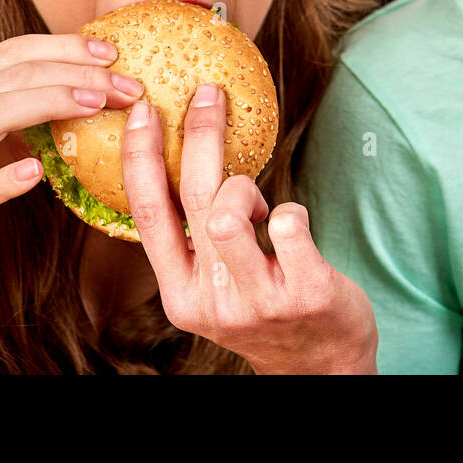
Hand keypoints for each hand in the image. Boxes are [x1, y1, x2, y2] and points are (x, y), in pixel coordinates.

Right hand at [0, 33, 143, 299]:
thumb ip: (17, 101)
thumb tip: (90, 79)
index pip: (12, 50)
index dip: (65, 45)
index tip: (113, 53)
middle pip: (14, 75)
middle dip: (77, 73)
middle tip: (126, 85)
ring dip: (53, 103)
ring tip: (99, 105)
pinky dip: (10, 176)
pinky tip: (40, 172)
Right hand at [121, 83, 377, 373]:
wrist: (321, 367)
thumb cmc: (267, 310)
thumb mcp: (215, 287)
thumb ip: (195, 242)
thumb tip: (187, 158)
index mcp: (179, 294)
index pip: (147, 213)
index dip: (140, 156)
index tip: (143, 109)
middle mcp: (210, 300)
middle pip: (193, 198)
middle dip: (200, 134)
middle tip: (210, 95)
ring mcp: (257, 300)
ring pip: (230, 213)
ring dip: (247, 188)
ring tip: (261, 204)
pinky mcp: (304, 293)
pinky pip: (289, 225)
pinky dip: (291, 211)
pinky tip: (291, 226)